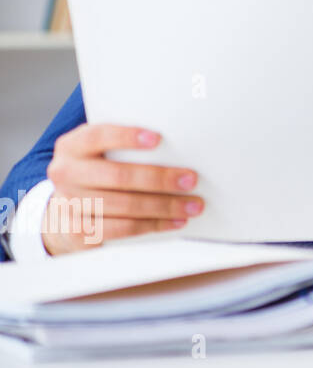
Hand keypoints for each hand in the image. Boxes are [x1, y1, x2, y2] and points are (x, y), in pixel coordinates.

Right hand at [40, 124, 202, 255]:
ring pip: (124, 206)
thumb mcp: (100, 152)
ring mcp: (70, 204)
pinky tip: (174, 221)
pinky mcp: (80, 232)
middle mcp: (66, 173)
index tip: (157, 139)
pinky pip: (122, 229)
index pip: (97, 136)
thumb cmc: (96, 172)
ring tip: (191, 205)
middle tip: (190, 180)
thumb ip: (125, 146)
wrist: (65, 211)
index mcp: (72, 146)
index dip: (126, 137)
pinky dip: (153, 225)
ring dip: (164, 206)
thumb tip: (176, 146)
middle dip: (160, 178)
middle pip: (117, 176)